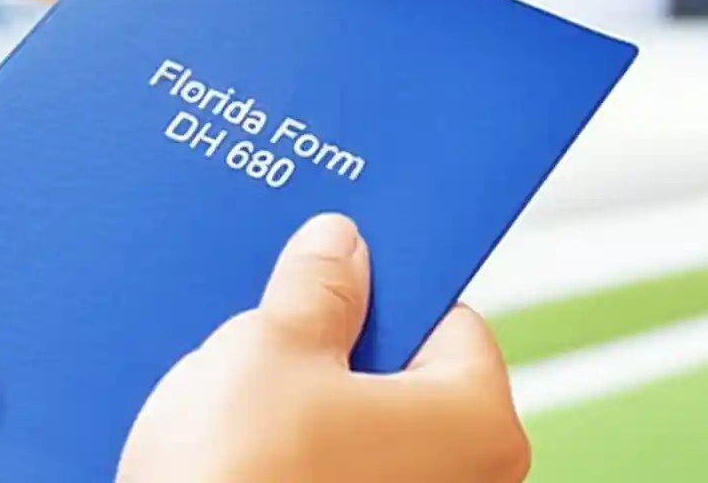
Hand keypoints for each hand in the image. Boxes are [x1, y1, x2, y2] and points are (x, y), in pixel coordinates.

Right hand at [118, 214, 529, 482]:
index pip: (449, 320)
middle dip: (330, 347)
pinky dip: (288, 453)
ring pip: (356, 431)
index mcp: (476, 425)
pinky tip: (231, 442)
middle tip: (272, 329)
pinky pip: (324, 472)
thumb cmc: (244, 480)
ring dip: (299, 404)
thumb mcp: (271, 348)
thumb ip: (315, 287)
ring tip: (239, 390)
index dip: (381, 287)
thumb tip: (337, 248)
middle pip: (400, 379)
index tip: (334, 270)